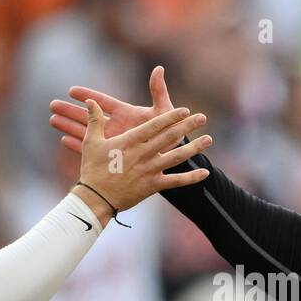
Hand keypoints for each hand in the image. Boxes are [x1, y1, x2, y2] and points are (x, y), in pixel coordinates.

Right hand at [50, 65, 177, 154]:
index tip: (71, 90)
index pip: (104, 102)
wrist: (169, 161)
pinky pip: (94, 151)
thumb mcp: (162, 113)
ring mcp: (114, 142)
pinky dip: (79, 147)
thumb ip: (158, 92)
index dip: (89, 96)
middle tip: (52, 105)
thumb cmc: (169, 135)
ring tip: (52, 120)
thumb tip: (159, 69)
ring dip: (69, 127)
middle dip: (71, 111)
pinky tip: (63, 141)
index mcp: (127, 115)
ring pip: (87, 133)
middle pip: (90, 117)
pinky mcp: (113, 157)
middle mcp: (118, 127)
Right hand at [75, 100, 212, 218]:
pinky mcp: (153, 186)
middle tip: (203, 117)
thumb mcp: (92, 143)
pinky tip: (205, 174)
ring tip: (209, 139)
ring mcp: (150, 170)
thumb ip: (94, 120)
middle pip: (170, 137)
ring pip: (177, 157)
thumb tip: (91, 101)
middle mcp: (143, 154)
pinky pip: (176, 182)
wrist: (96, 199)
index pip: (155, 126)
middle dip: (187, 126)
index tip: (184, 110)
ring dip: (194, 148)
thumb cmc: (93, 169)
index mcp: (130, 142)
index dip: (171, 117)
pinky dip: (191, 178)